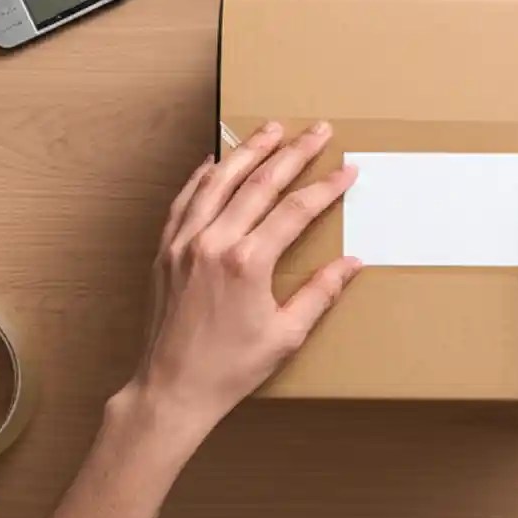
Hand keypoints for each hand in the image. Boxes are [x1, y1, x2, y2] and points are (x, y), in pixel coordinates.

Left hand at [126, 120, 360, 431]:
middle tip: (317, 130)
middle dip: (293, 152)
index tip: (347, 170)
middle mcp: (214, 242)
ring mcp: (185, 242)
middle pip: (260, 183)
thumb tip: (351, 262)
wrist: (172, 388)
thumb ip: (320, 292)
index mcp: (248, 262)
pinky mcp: (166, 250)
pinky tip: (215, 161)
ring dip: (248, 151)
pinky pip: (185, 199)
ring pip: (219, 180)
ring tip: (271, 128)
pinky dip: (203, 176)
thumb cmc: (230, 369)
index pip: (296, 210)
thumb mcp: (286, 334)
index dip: (326, 187)